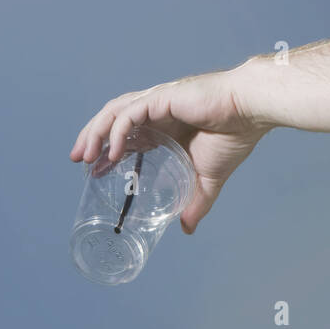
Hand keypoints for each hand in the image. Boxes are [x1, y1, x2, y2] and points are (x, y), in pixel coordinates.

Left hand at [69, 64, 270, 233]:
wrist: (251, 112)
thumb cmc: (233, 135)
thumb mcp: (209, 177)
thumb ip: (196, 201)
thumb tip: (187, 229)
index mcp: (164, 125)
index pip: (125, 134)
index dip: (106, 149)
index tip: (93, 168)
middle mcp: (155, 110)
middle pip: (112, 119)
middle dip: (91, 137)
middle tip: (78, 160)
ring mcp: (157, 102)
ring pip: (114, 112)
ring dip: (95, 132)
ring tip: (85, 156)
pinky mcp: (162, 98)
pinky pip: (130, 113)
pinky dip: (117, 131)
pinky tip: (112, 151)